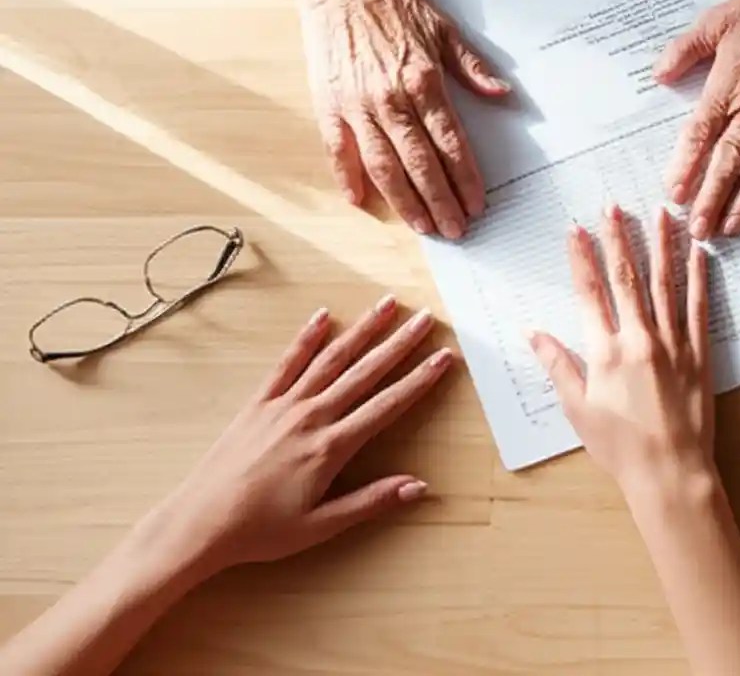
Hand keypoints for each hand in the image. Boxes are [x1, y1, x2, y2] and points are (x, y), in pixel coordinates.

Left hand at [140, 296, 451, 575]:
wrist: (199, 522)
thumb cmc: (260, 531)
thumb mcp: (321, 526)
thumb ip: (371, 501)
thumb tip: (418, 486)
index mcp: (330, 447)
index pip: (386, 406)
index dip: (419, 380)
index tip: (443, 358)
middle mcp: (310, 417)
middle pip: (364, 372)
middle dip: (399, 343)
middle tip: (425, 319)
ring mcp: (282, 406)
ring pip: (331, 359)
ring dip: (361, 329)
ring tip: (386, 305)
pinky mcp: (258, 404)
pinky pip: (286, 363)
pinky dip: (306, 338)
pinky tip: (322, 316)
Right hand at [281, 0, 509, 238]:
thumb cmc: (392, 2)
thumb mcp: (443, 26)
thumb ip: (472, 65)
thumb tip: (502, 94)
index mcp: (422, 80)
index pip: (451, 142)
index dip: (465, 178)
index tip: (476, 204)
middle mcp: (390, 98)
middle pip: (420, 163)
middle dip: (440, 201)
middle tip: (455, 230)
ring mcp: (356, 105)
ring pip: (383, 164)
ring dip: (404, 200)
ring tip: (422, 226)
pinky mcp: (328, 105)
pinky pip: (338, 150)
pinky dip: (348, 178)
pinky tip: (361, 202)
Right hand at [528, 205, 713, 494]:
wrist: (671, 472)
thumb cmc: (620, 448)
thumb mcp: (578, 409)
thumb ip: (558, 366)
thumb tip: (534, 334)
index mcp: (606, 352)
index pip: (590, 292)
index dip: (581, 258)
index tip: (575, 230)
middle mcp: (639, 339)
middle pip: (626, 278)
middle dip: (618, 238)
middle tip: (613, 206)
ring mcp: (673, 344)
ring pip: (664, 283)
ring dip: (659, 245)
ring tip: (658, 212)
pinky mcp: (699, 354)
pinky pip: (698, 307)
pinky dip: (698, 277)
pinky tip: (697, 252)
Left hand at [654, 0, 739, 238]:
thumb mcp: (717, 20)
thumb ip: (685, 50)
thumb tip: (659, 73)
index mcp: (729, 88)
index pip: (701, 136)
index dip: (686, 168)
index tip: (674, 194)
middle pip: (729, 162)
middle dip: (712, 199)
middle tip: (700, 230)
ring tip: (733, 227)